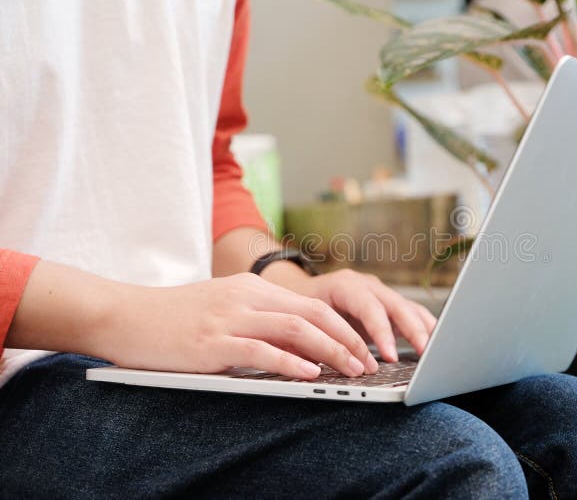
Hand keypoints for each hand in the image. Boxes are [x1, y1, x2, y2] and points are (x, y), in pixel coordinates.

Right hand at [100, 272, 378, 378]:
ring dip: (329, 350)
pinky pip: (259, 349)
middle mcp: (245, 297)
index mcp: (251, 288)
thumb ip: (260, 322)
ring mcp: (229, 317)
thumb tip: (301, 348)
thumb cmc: (174, 319)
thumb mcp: (223, 309)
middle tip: (368, 362)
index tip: (362, 348)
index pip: (310, 305)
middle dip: (346, 339)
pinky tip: (308, 373)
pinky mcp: (211, 341)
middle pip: (311, 314)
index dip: (342, 328)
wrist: (124, 315)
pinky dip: (289, 361)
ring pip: (293, 328)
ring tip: (351, 369)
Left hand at [261, 264, 436, 361]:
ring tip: (436, 352)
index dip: (381, 332)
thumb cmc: (299, 310)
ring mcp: (381, 293)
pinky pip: (412, 314)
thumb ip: (318, 340)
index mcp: (345, 285)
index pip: (368, 307)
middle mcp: (367, 286)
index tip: (389, 357)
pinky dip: (425, 329)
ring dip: (425, 330)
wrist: (300, 292)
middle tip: (425, 354)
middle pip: (396, 305)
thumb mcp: (302, 322)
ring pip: (409, 308)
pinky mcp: (389, 306)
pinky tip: (436, 345)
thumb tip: (330, 364)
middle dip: (413, 330)